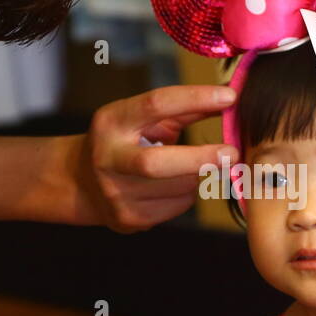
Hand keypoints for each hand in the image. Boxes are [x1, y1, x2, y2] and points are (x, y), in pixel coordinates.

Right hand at [76, 84, 237, 231]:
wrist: (83, 183)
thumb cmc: (127, 141)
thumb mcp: (145, 119)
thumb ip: (184, 109)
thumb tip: (229, 97)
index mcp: (112, 122)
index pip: (155, 104)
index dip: (195, 98)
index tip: (229, 97)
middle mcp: (108, 158)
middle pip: (156, 163)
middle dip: (199, 158)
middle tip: (232, 153)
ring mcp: (116, 193)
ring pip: (177, 187)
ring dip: (198, 175)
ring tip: (192, 166)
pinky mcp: (128, 218)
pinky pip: (178, 206)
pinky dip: (188, 193)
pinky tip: (175, 185)